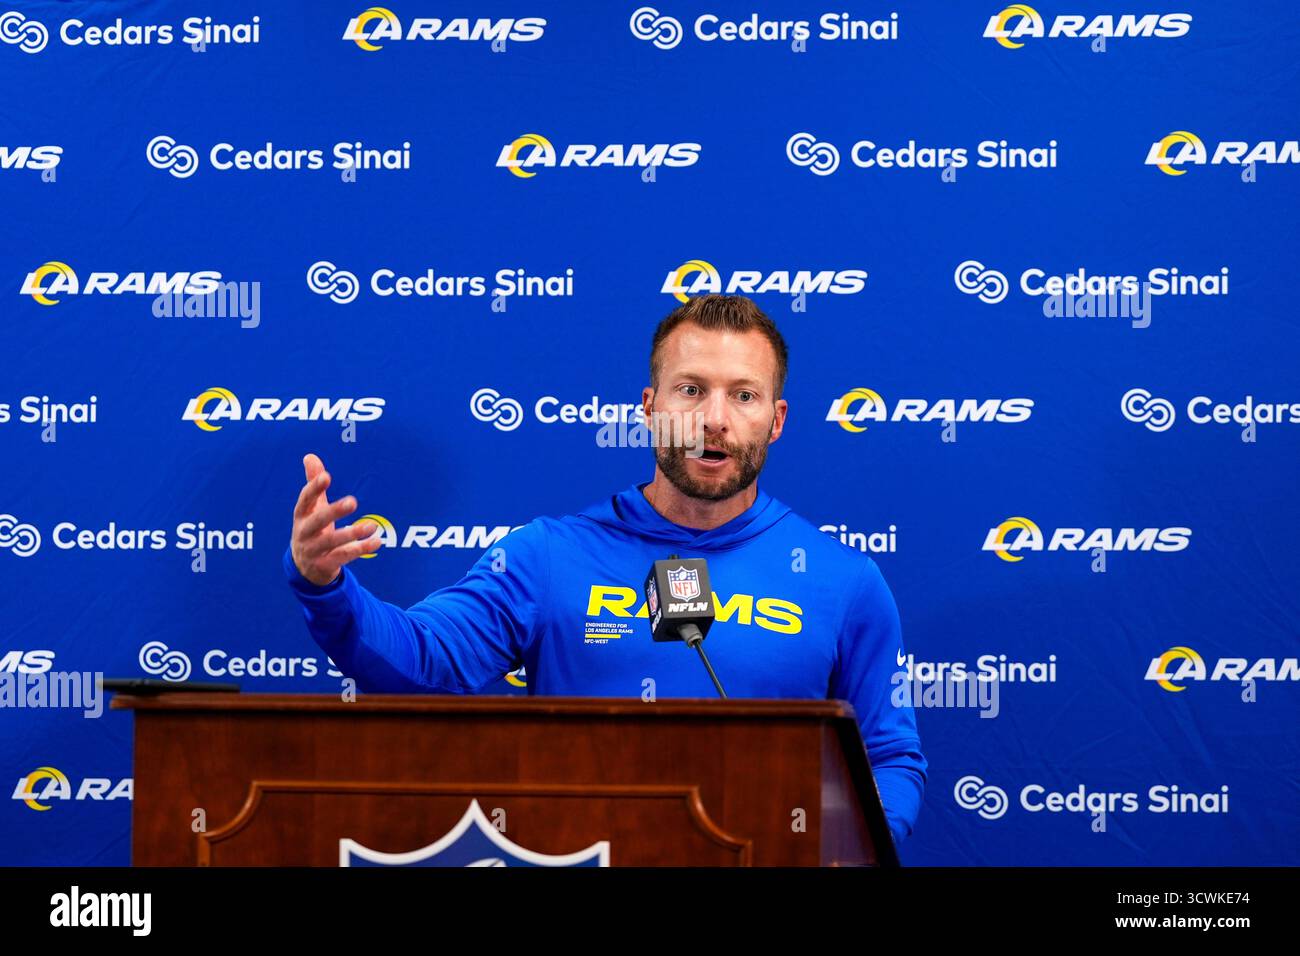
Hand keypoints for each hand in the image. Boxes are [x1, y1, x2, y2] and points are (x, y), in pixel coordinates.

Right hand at [290, 453, 381, 585]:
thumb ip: (314, 484)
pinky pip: (343, 557)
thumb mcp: (311, 508)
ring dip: (352, 533)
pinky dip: (361, 549)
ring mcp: (312, 550)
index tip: (327, 476)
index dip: (314, 488)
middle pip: (318, 521)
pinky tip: (377, 541)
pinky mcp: (323, 566)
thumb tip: (310, 455)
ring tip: (372, 525)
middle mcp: (304, 533)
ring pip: (332, 542)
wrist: (303, 567)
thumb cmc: (312, 529)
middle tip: (353, 501)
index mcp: (301, 515)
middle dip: (334, 511)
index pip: (305, 500)